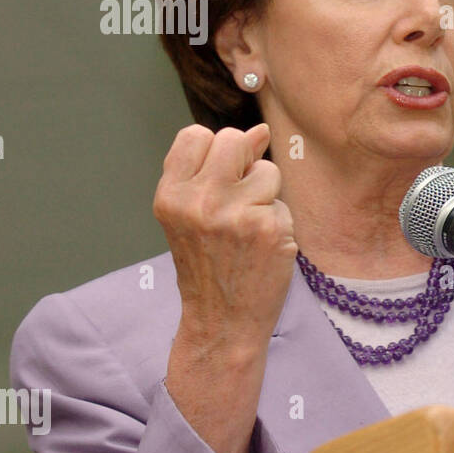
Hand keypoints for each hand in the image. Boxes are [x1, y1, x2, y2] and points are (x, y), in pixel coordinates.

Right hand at [153, 123, 296, 452]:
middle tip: (239, 200)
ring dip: (266, 196)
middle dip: (245, 162)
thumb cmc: (208, 265)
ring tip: (249, 230)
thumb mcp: (191, 216)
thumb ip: (214, 171)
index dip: (215, 152)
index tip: (217, 179)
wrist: (221, 322)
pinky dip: (279, 223)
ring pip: (267, 171)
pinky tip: (264, 247)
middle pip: (234, 138)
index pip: (196, 135)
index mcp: (170, 195)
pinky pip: (284, 204)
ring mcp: (234, 214)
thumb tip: (257, 130)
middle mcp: (198, 201)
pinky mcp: (268, 228)